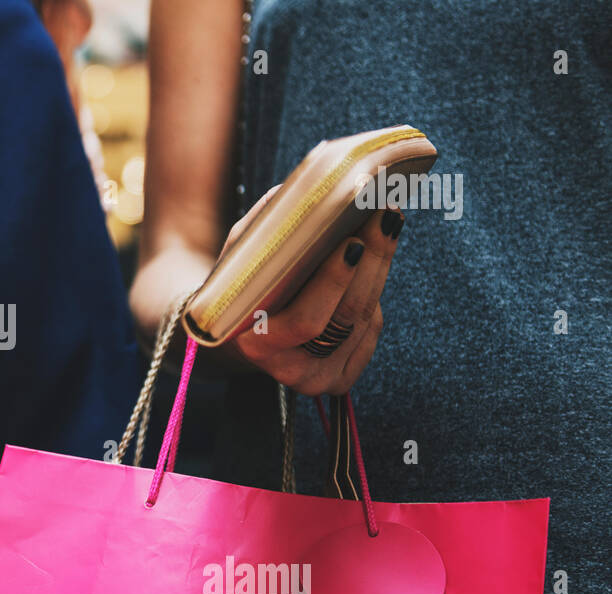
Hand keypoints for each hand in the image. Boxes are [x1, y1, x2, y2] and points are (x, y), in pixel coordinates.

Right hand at [226, 185, 403, 395]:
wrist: (237, 331)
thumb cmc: (240, 285)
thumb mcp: (239, 255)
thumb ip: (268, 225)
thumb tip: (316, 184)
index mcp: (255, 343)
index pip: (307, 320)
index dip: (335, 281)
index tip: (354, 238)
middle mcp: (288, 370)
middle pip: (347, 315)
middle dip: (372, 261)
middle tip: (384, 216)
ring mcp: (317, 379)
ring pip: (365, 320)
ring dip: (380, 269)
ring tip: (385, 225)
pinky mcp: (340, 379)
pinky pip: (370, 333)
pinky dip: (374, 296)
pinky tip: (373, 264)